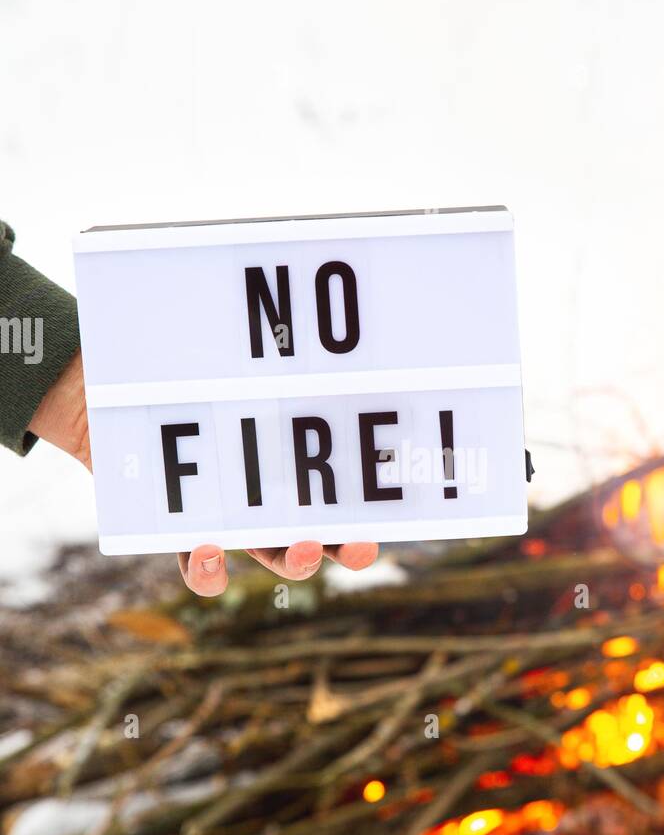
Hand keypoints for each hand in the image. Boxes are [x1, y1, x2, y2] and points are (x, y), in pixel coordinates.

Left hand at [30, 352, 378, 595]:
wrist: (103, 386)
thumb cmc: (176, 359)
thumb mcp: (223, 343)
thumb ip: (264, 330)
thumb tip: (306, 264)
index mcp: (294, 454)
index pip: (345, 491)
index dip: (371, 510)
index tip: (389, 515)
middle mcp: (271, 492)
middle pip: (325, 529)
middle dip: (346, 546)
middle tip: (358, 545)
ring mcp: (231, 514)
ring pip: (272, 554)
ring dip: (293, 560)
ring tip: (297, 550)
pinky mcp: (180, 528)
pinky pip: (199, 568)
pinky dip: (208, 571)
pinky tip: (209, 552)